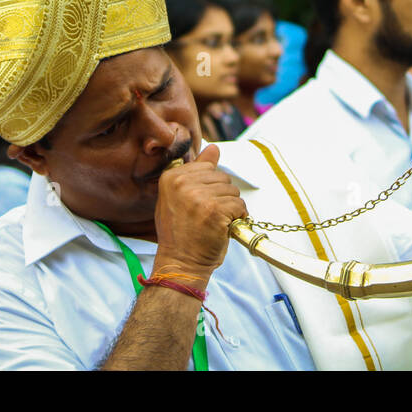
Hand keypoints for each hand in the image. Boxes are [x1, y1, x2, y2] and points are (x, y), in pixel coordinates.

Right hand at [152, 144, 246, 284]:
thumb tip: (214, 148)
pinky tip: (223, 228)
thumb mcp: (180, 198)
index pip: (207, 167)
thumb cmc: (181, 233)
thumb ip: (197, 171)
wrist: (181, 263)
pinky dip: (237, 218)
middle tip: (206, 217)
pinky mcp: (215, 210)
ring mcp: (199, 196)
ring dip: (230, 208)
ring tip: (213, 223)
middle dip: (221, 197)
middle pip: (222, 177)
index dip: (210, 188)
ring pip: (233, 191)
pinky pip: (239, 205)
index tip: (198, 205)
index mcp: (172, 177)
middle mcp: (182, 183)